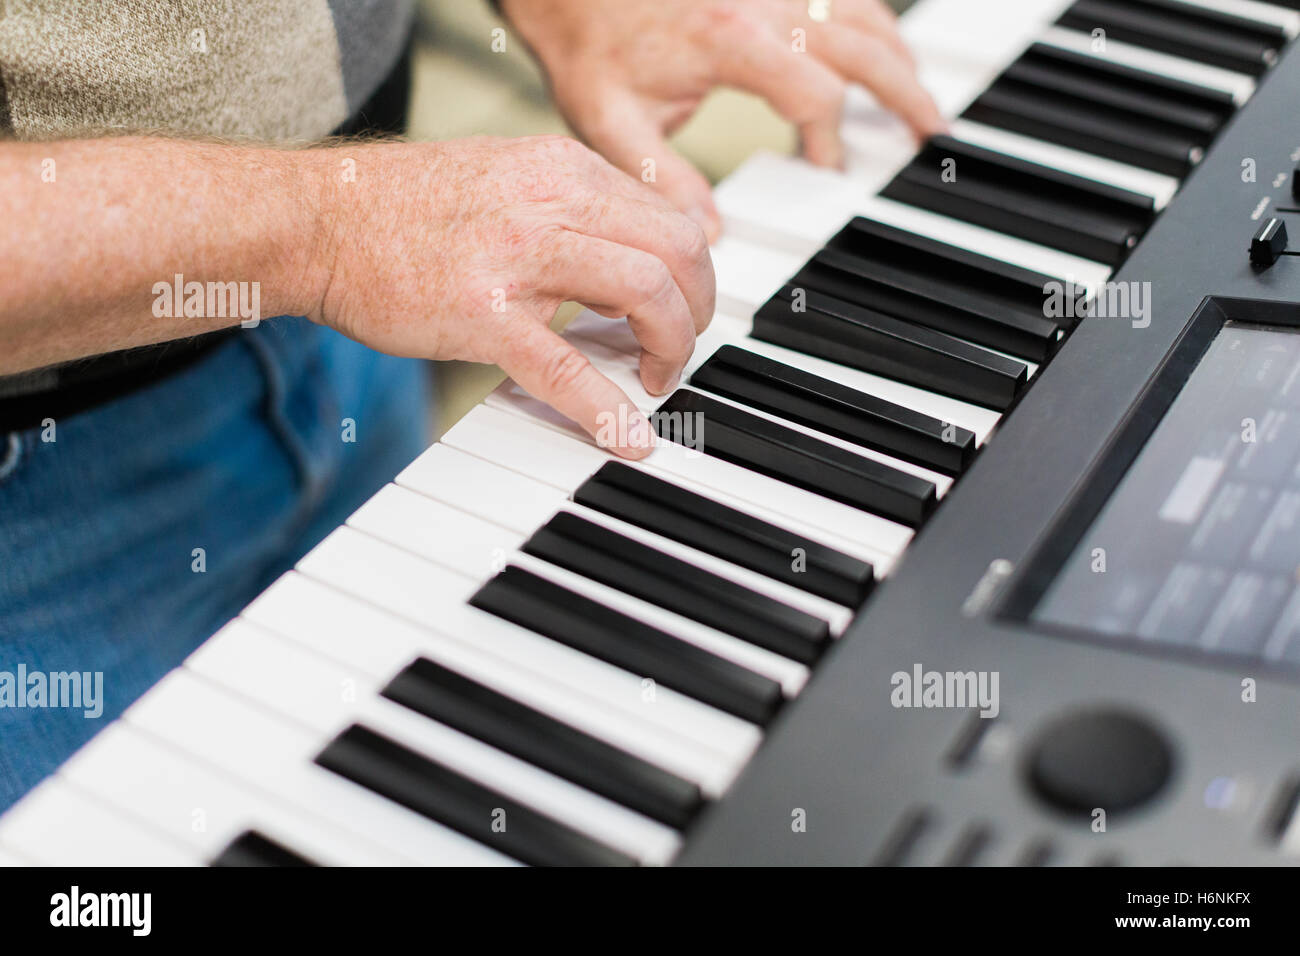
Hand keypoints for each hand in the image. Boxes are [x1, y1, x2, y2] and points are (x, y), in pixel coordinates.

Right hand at [312, 135, 713, 458]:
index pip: (670, 216)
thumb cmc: (401, 208)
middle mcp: (552, 199)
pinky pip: (567, 368)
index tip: (686, 304)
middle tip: (682, 347)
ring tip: (658, 379)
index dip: (695, 271)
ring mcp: (520, 256)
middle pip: (677, 251)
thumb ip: (568, 208)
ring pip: (645, 295)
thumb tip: (624, 256)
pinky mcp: (483, 313)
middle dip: (699, 310)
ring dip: (671, 348)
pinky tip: (629, 438)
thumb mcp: (504, 176)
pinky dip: (610, 409)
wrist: (319, 219)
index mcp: (562, 168)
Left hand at [501, 0, 945, 238]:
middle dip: (903, 92)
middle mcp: (765, 0)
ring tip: (918, 94)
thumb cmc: (587, 39)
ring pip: (861, 10)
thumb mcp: (611, 121)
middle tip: (928, 132)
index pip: (817, 93)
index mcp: (732, 39)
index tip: (826, 170)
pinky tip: (878, 45)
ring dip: (897, 53)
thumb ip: (664, 181)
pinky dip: (868, 19)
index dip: (830, 138)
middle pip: (864, 44)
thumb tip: (710, 234)